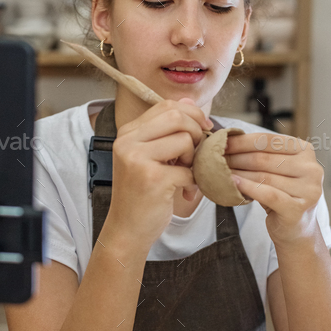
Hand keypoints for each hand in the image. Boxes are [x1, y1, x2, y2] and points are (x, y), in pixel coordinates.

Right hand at [106, 99, 212, 247]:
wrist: (128, 229)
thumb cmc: (142, 192)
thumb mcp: (150, 155)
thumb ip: (167, 129)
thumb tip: (189, 101)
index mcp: (128, 133)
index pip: (166, 106)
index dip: (191, 114)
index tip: (202, 130)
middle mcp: (128, 142)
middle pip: (176, 116)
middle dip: (195, 132)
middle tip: (195, 154)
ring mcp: (137, 159)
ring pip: (184, 140)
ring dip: (194, 159)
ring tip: (185, 174)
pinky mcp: (152, 179)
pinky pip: (188, 170)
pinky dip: (192, 182)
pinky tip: (183, 192)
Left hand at [224, 131, 323, 245]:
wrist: (296, 230)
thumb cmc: (282, 195)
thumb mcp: (275, 171)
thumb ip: (260, 155)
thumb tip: (225, 139)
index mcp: (306, 151)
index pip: (268, 140)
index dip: (242, 141)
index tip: (221, 142)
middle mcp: (311, 168)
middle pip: (264, 158)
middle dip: (236, 158)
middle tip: (214, 159)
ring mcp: (308, 189)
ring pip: (263, 176)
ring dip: (238, 173)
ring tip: (219, 171)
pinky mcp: (298, 208)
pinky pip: (268, 194)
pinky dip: (247, 188)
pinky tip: (233, 183)